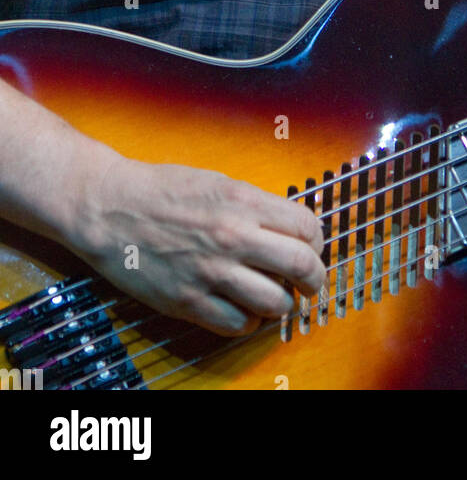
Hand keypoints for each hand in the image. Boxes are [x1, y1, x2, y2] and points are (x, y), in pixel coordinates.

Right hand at [70, 151, 325, 336]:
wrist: (109, 207)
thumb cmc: (162, 189)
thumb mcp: (219, 182)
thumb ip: (256, 206)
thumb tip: (291, 229)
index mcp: (244, 201)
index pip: (307, 228)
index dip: (316, 242)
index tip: (311, 248)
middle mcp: (233, 236)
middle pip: (302, 266)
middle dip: (314, 279)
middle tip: (310, 283)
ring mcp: (211, 272)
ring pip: (275, 303)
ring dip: (282, 304)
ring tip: (276, 299)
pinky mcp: (187, 301)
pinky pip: (236, 324)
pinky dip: (247, 322)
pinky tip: (242, 309)